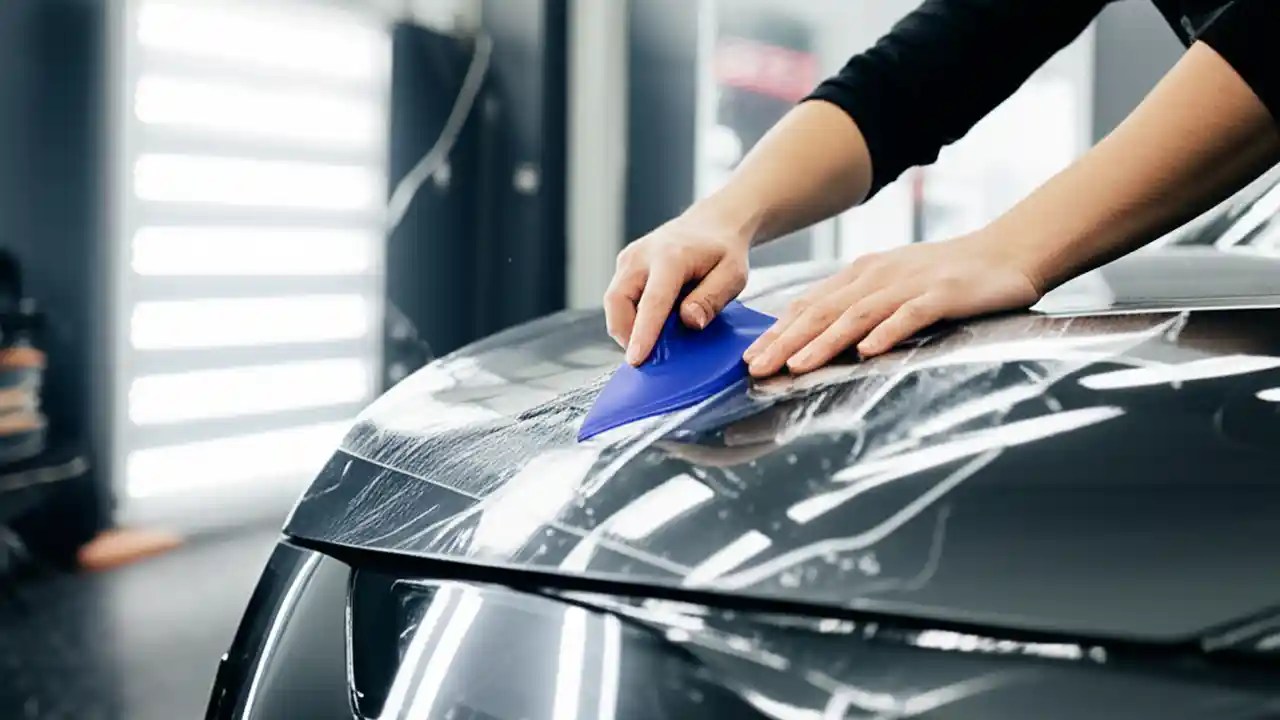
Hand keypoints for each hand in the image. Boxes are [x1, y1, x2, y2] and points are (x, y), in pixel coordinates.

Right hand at [606, 208, 751, 364]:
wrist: (712, 224)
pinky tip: (650, 324)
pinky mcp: (624, 264)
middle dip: (625, 334)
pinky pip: (617, 296)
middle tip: (646, 355)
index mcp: (671, 257)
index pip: (652, 301)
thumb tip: (690, 321)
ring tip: (650, 340)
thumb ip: (711, 298)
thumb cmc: (724, 251)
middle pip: (617, 301)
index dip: (643, 333)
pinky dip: (628, 316)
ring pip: (613, 301)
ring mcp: (629, 258)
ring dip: (626, 326)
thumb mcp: (733, 275)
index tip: (636, 359)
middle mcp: (642, 255)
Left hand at [742, 235, 1042, 376]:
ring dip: (824, 342)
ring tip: (797, 366)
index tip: (751, 357)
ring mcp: (909, 284)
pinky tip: (867, 351)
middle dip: (786, 341)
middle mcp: (877, 276)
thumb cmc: (946, 277)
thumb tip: (813, 338)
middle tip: (757, 368)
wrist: (1006, 253)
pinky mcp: (942, 294)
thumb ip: (857, 307)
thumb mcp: (892, 286)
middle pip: (823, 311)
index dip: (778, 332)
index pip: (809, 305)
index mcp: (861, 275)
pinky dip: (887, 332)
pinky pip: (909, 315)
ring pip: (857, 315)